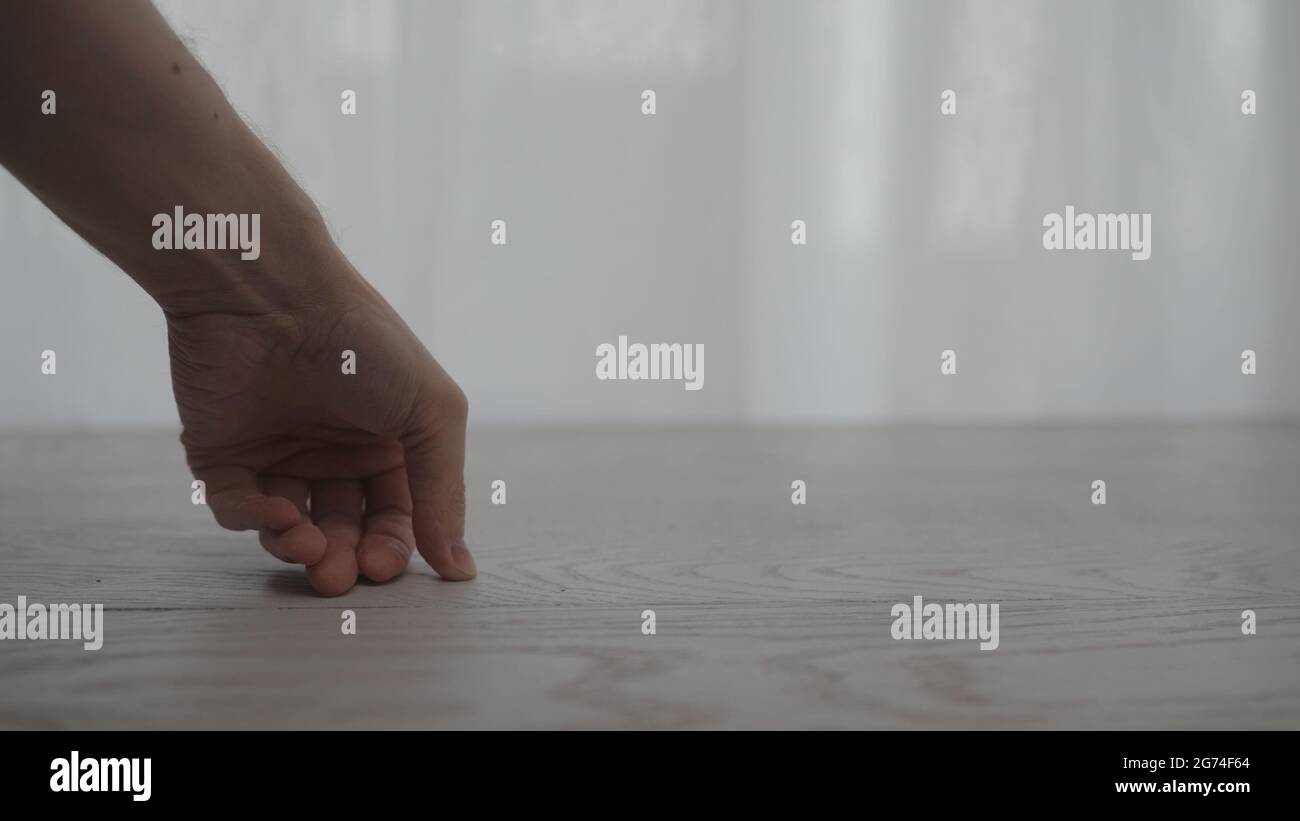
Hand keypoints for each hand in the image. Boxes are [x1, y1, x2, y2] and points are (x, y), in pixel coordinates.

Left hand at [167, 273, 475, 595]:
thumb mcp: (432, 412)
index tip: (385, 566)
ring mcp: (278, 453)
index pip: (396, 516)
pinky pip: (237, 507)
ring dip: (302, 548)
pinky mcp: (223, 453)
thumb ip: (445, 492)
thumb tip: (459, 570)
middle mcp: (334, 452)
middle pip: (344, 529)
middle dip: (346, 557)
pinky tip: (276, 512)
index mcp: (388, 442)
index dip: (393, 547)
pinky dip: (255, 519)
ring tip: (310, 550)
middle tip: (343, 574)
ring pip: (291, 528)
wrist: (271, 294)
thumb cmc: (363, 344)